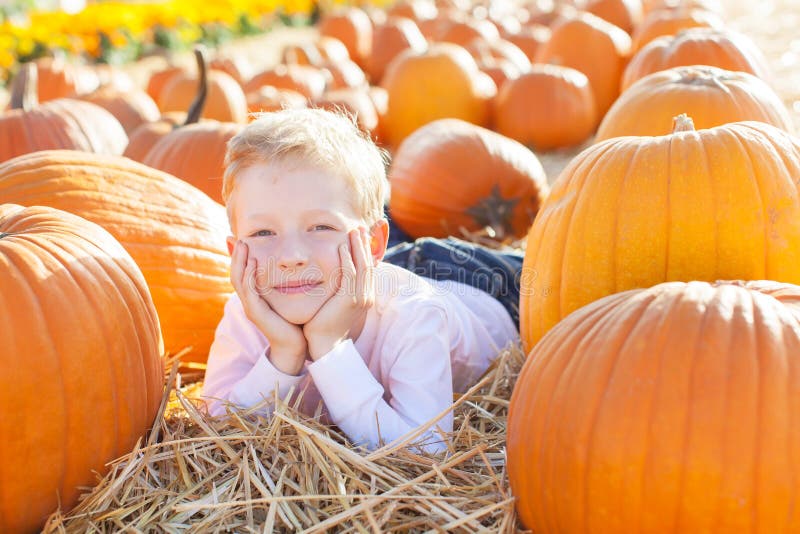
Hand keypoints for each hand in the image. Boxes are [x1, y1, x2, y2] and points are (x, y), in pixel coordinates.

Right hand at [230, 239, 307, 374]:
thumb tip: (292, 265)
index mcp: (255, 297)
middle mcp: (249, 301)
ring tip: (243, 246)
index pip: (242, 273)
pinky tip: (253, 265)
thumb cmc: (294, 321)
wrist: (296, 345)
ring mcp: (251, 307)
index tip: (243, 239)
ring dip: (240, 262)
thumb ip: (285, 283)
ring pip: (238, 281)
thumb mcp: (287, 297)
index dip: (240, 257)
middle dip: (236, 256)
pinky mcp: (256, 313)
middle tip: (240, 238)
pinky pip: (249, 292)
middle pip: (235, 274)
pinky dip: (249, 277)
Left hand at [303, 227, 374, 359]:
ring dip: (358, 247)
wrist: (325, 346)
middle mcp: (367, 295)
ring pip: (362, 266)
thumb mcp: (335, 303)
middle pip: (369, 264)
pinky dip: (347, 259)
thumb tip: (333, 276)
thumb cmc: (325, 325)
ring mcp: (360, 297)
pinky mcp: (350, 299)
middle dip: (365, 244)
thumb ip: (338, 288)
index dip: (366, 251)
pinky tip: (341, 246)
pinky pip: (350, 274)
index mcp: (365, 296)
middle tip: (361, 227)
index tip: (361, 236)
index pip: (368, 268)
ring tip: (353, 231)